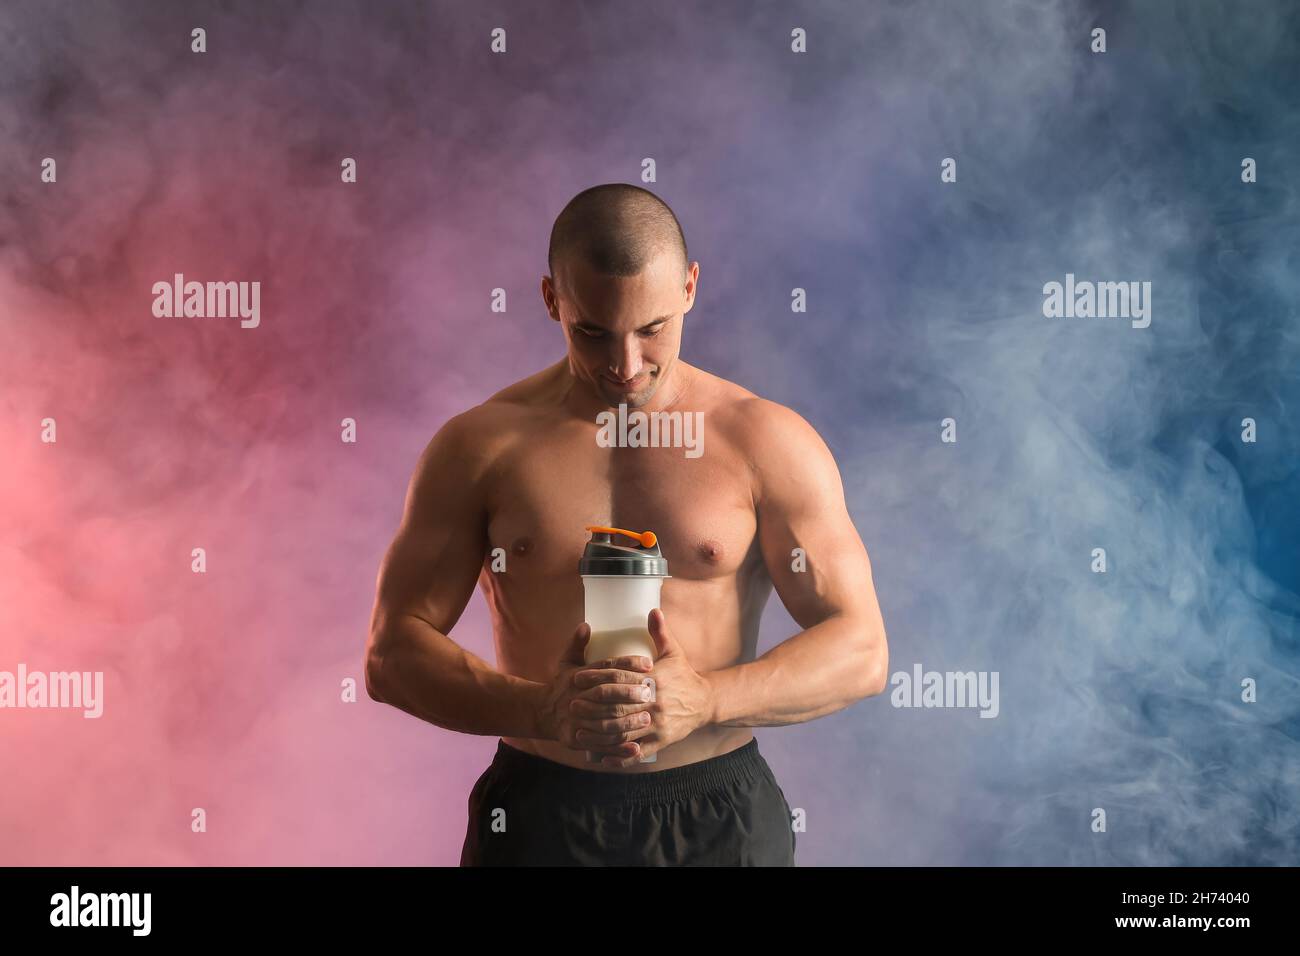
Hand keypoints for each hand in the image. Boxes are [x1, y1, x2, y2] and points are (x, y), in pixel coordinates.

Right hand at [539, 621, 654, 760]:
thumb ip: (577, 644)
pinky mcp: (575, 738)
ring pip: (604, 720)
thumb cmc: (563, 685)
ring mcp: (575, 719)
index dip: (628, 664)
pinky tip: (635, 746)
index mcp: (578, 676)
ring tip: (648, 718)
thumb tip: (586, 624)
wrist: (542, 713)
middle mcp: (576, 696)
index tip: (649, 663)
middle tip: (651, 692)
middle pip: (606, 693)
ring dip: (627, 720)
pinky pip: (599, 743)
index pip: (606, 667)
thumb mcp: (566, 663)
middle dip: (630, 693)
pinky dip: (618, 747)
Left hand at [572, 608, 715, 767]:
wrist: (706, 702)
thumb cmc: (685, 675)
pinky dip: (620, 756)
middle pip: (618, 706)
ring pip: (624, 731)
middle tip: (572, 705)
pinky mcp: (662, 740)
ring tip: (580, 732)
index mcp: (655, 679)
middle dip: (592, 707)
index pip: (620, 678)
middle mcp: (655, 703)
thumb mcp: (674, 652)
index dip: (596, 677)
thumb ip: (660, 632)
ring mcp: (658, 724)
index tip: (578, 678)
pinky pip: (638, 751)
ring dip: (600, 734)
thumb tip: (652, 609)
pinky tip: (603, 757)